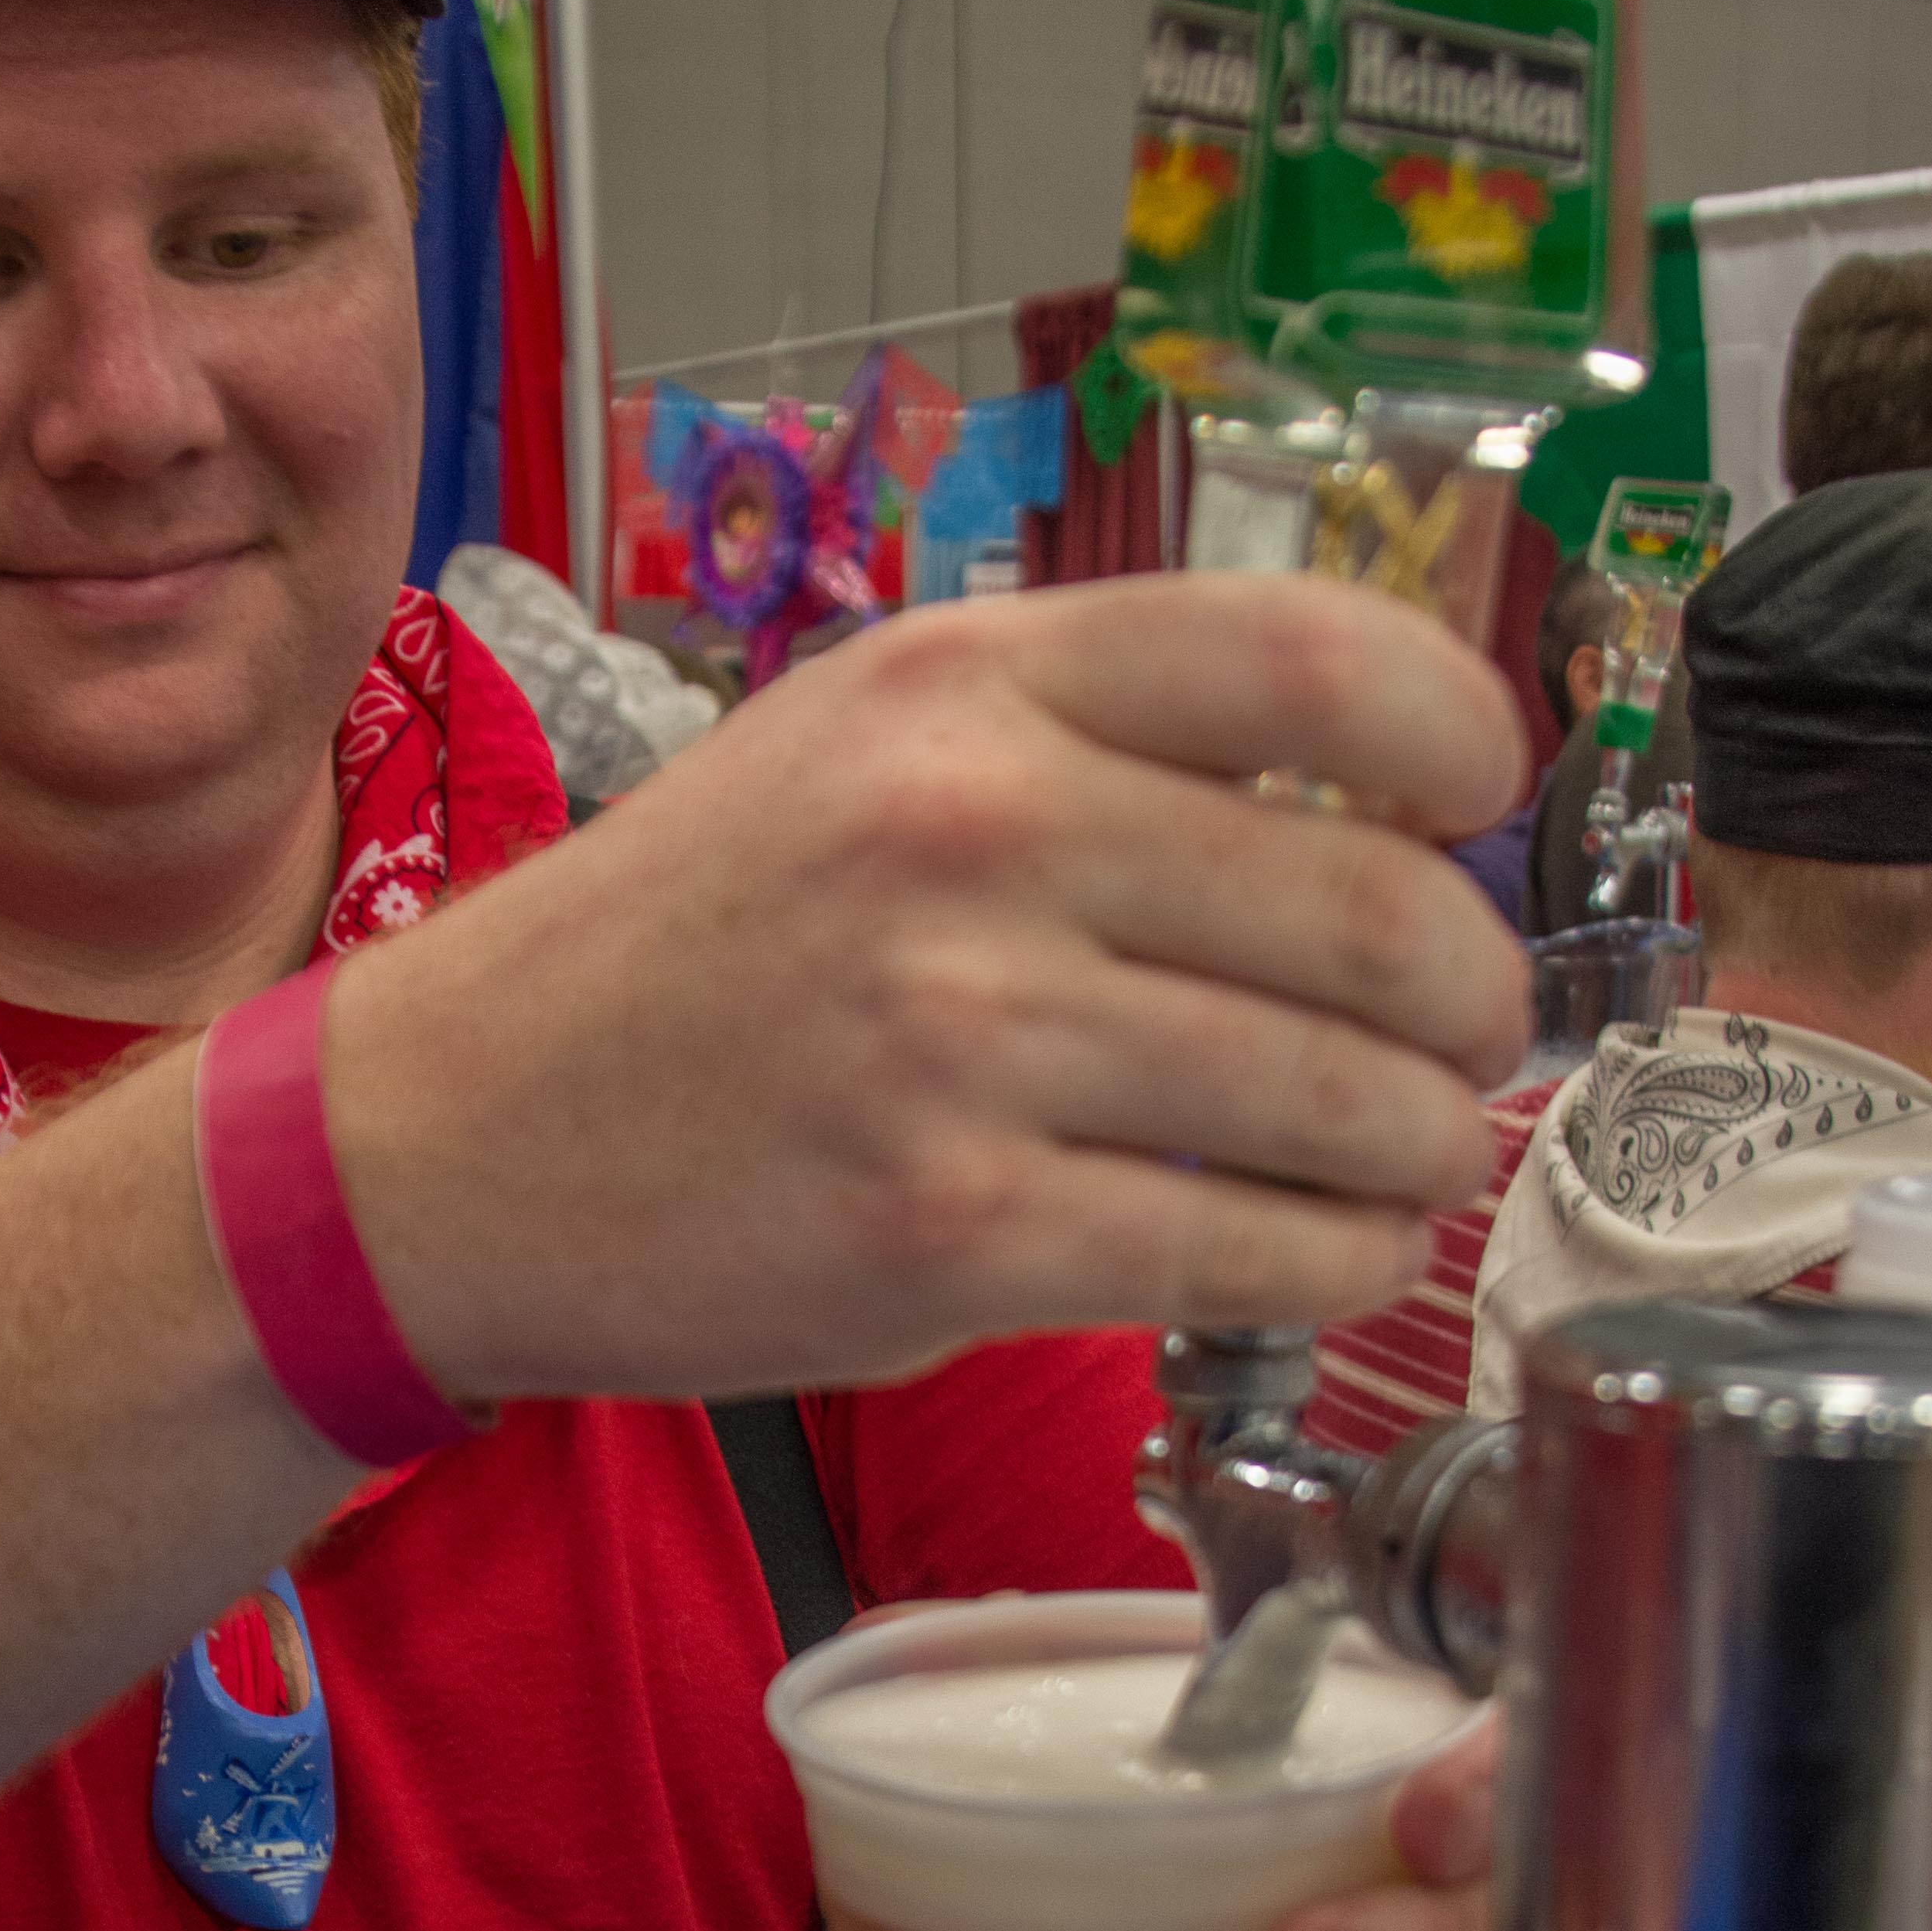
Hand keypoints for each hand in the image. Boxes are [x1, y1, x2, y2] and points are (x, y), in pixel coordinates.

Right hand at [328, 570, 1527, 1405]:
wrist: (450, 1140)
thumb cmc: (684, 952)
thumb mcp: (863, 745)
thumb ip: (1095, 741)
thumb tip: (1375, 820)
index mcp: (966, 685)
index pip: (1315, 662)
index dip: (1458, 741)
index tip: (1481, 807)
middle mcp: (970, 837)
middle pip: (1374, 916)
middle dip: (1475, 1003)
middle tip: (1472, 1041)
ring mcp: (960, 1041)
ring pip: (1335, 1107)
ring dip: (1423, 1153)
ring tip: (1412, 1162)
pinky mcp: (950, 1231)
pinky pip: (1241, 1256)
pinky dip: (1332, 1268)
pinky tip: (1330, 1253)